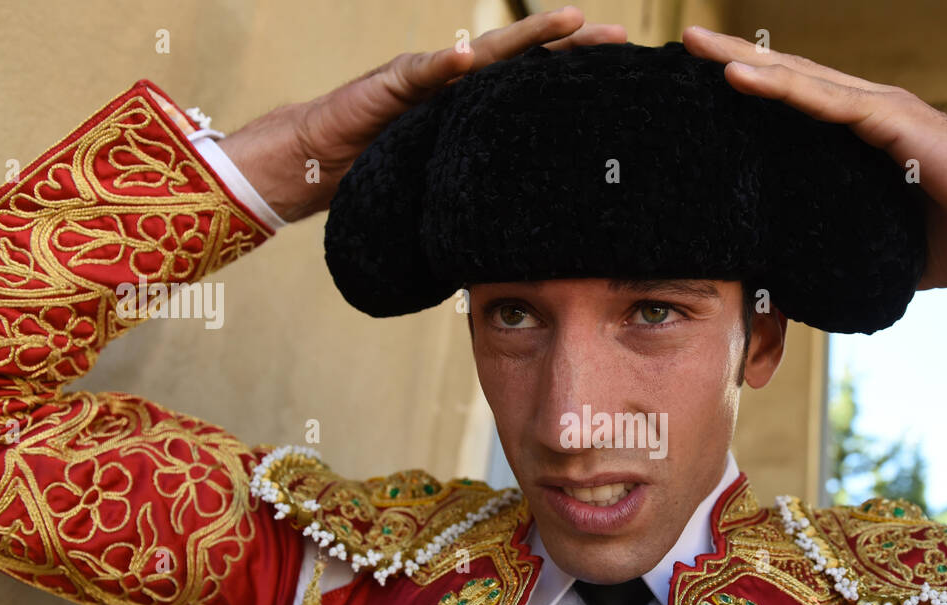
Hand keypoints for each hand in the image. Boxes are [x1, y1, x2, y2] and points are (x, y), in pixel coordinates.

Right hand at [222, 7, 626, 222]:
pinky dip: (441, 65)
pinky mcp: (391, 83)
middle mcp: (461, 83)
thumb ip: (486, 192)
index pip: (535, 89)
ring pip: (484, 53)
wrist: (322, 161)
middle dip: (570, 45)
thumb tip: (534, 238)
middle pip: (524, 60)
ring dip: (525, 37)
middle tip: (618, 34)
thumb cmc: (387, 172)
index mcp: (479, 108)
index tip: (623, 76)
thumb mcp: (450, 186)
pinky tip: (464, 55)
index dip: (575, 81)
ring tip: (566, 23)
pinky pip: (419, 72)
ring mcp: (429, 77)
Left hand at [682, 26, 946, 289]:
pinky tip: (741, 76)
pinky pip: (830, 102)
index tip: (701, 84)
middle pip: (791, 80)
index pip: (798, 106)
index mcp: (865, 138)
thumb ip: (842, 250)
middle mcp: (870, 113)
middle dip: (735, 59)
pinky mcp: (897, 124)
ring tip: (697, 46)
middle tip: (684, 43)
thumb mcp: (881, 247)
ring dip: (746, 61)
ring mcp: (883, 112)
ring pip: (801, 81)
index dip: (752, 91)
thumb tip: (794, 284)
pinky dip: (784, 88)